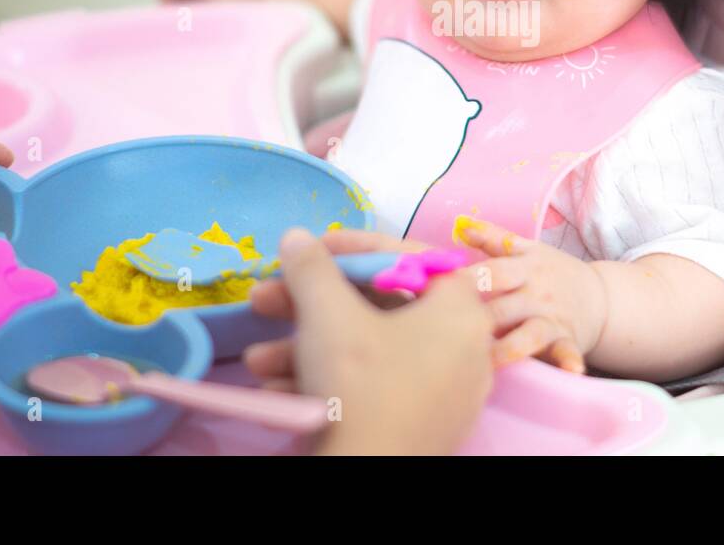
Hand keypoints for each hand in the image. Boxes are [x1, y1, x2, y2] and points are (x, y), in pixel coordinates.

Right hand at [243, 228, 494, 454]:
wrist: (365, 486)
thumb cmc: (359, 389)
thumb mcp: (328, 317)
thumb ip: (313, 268)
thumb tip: (297, 237)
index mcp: (461, 312)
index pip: (411, 258)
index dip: (356, 247)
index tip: (314, 248)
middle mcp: (465, 350)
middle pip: (381, 307)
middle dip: (314, 304)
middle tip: (266, 301)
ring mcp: (446, 393)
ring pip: (369, 352)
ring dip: (307, 348)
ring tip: (258, 359)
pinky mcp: (424, 426)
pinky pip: (376, 387)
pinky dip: (329, 382)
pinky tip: (278, 390)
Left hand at [456, 217, 607, 374]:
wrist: (600, 297)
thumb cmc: (554, 274)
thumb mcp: (529, 251)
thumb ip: (495, 239)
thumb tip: (462, 226)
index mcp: (523, 268)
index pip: (491, 272)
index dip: (464, 281)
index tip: (436, 291)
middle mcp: (536, 293)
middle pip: (503, 306)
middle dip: (479, 319)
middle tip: (450, 331)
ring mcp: (552, 318)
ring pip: (530, 333)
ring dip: (511, 346)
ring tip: (490, 360)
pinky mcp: (568, 340)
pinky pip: (568, 351)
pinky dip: (570, 359)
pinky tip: (569, 368)